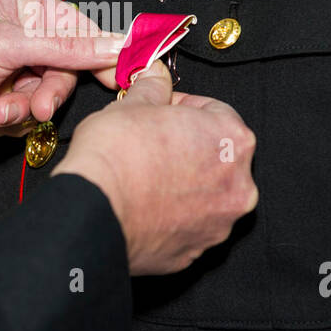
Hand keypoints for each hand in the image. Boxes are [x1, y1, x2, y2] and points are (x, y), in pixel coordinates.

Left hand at [0, 0, 123, 181]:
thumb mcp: (7, 45)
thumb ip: (67, 48)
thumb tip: (119, 45)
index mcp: (20, 5)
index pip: (75, 26)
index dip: (96, 51)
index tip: (118, 75)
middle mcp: (19, 36)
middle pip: (67, 66)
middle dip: (50, 89)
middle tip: (39, 106)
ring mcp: (12, 72)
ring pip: (50, 95)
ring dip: (27, 107)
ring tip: (1, 111)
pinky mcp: (5, 105)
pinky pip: (32, 117)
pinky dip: (13, 120)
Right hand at [52, 61, 257, 274]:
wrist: (93, 211)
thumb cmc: (116, 158)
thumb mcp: (133, 104)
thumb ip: (153, 88)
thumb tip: (155, 77)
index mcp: (233, 140)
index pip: (215, 111)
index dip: (183, 107)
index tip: (162, 110)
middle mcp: (238, 185)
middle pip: (215, 155)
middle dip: (187, 147)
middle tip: (151, 141)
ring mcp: (219, 223)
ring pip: (205, 194)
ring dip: (182, 182)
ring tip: (145, 175)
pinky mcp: (196, 252)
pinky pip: (188, 224)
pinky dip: (172, 214)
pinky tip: (144, 203)